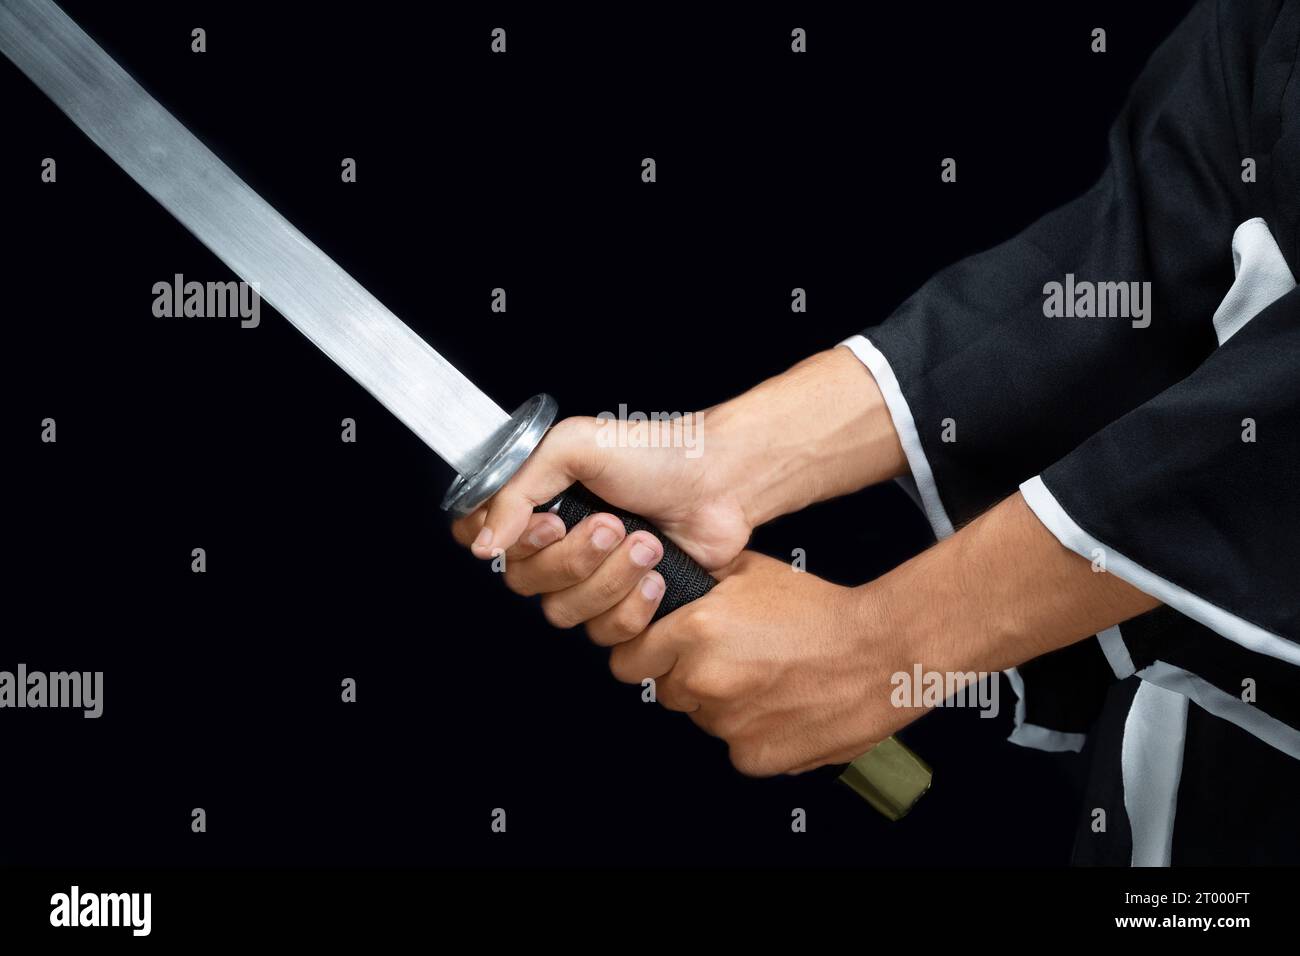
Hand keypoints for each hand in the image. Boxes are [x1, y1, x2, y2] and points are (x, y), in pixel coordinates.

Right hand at [451, 348, 906, 637]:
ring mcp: (588, 577)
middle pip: (523, 581)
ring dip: (610, 577)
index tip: (551, 521)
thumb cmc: (655, 455)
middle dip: (574, 556)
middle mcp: (554, 543)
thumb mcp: (575, 445)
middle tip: (613, 524)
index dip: (507, 542)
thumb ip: (518, 488)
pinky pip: (604, 632)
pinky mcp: (623, 606)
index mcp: (534, 500)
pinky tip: (657, 575)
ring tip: (646, 542)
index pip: (478, 538)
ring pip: (563, 610)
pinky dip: (633, 604)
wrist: (719, 483)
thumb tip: (483, 543)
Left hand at [606, 551, 913, 776]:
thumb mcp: (751, 571)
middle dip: (687, 676)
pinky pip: (736, 745)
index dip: (643, 655)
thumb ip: (701, 581)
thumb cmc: (822, 610)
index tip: (656, 652)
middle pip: (667, 690)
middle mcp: (704, 679)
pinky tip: (781, 703)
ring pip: (703, 718)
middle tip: (729, 659)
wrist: (880, 652)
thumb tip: (667, 583)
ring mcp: (728, 724)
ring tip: (766, 677)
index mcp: (696, 631)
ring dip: (722, 703)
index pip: (628, 661)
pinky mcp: (754, 756)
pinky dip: (752, 729)